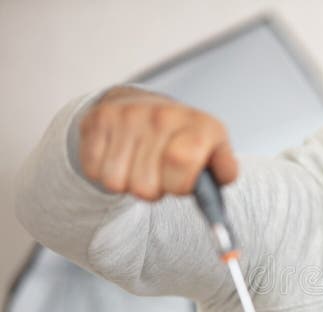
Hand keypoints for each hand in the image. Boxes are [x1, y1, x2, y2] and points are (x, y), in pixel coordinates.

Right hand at [79, 86, 236, 200]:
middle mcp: (164, 114)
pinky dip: (103, 173)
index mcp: (200, 125)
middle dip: (152, 191)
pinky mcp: (98, 119)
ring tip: (139, 167)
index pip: (182, 161)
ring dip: (127, 183)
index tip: (181, 183)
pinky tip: (120, 157)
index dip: (179, 185)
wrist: (144, 105)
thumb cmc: (183, 139)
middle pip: (145, 185)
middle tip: (158, 175)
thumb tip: (225, 176)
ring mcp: (128, 114)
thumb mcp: (214, 151)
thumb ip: (224, 169)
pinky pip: (93, 170)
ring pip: (116, 181)